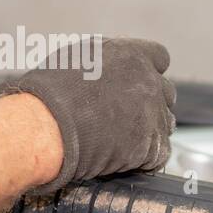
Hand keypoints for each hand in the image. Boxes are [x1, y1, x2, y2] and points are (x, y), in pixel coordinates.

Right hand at [0, 37, 175, 194]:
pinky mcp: (151, 145)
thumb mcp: (76, 58)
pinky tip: (125, 156)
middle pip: (165, 91)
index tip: (138, 81)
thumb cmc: (49, 93)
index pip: (159, 57)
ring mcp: (154, 114)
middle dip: (151, 101)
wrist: (47, 127)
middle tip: (127, 113)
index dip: (149, 70)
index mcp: (132, 55)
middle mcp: (149, 82)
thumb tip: (111, 68)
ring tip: (121, 137)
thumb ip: (106, 61)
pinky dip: (146, 157)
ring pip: (165, 122)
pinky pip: (160, 152)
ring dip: (150, 129)